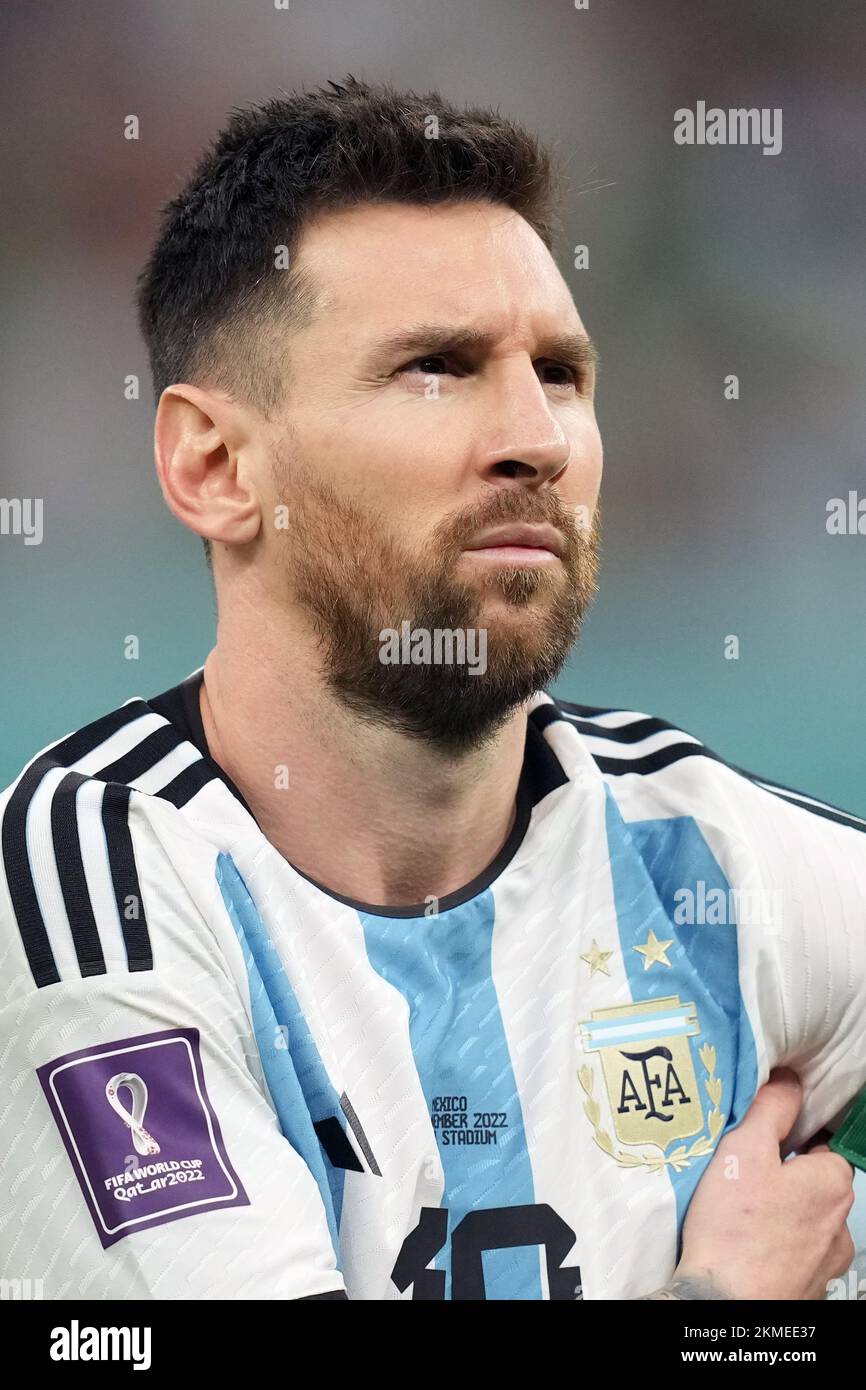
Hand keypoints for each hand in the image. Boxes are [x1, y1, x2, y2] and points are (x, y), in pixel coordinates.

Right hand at [674, 1067, 855, 1299]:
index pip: (826, 1146)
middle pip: (817, 1185)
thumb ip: (771, 1108)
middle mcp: (841, 1225)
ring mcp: (828, 1263)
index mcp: (832, 1184)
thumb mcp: (744, 1148)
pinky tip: (746, 1245)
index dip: (795, 1140)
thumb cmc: (734, 1226)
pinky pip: (797, 1256)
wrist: (723, 1304)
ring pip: (808, 1223)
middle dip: (786, 1178)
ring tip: (741, 1214)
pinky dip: (777, 1248)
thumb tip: (789, 1079)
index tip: (763, 1144)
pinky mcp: (809, 1291)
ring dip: (784, 1216)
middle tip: (744, 1175)